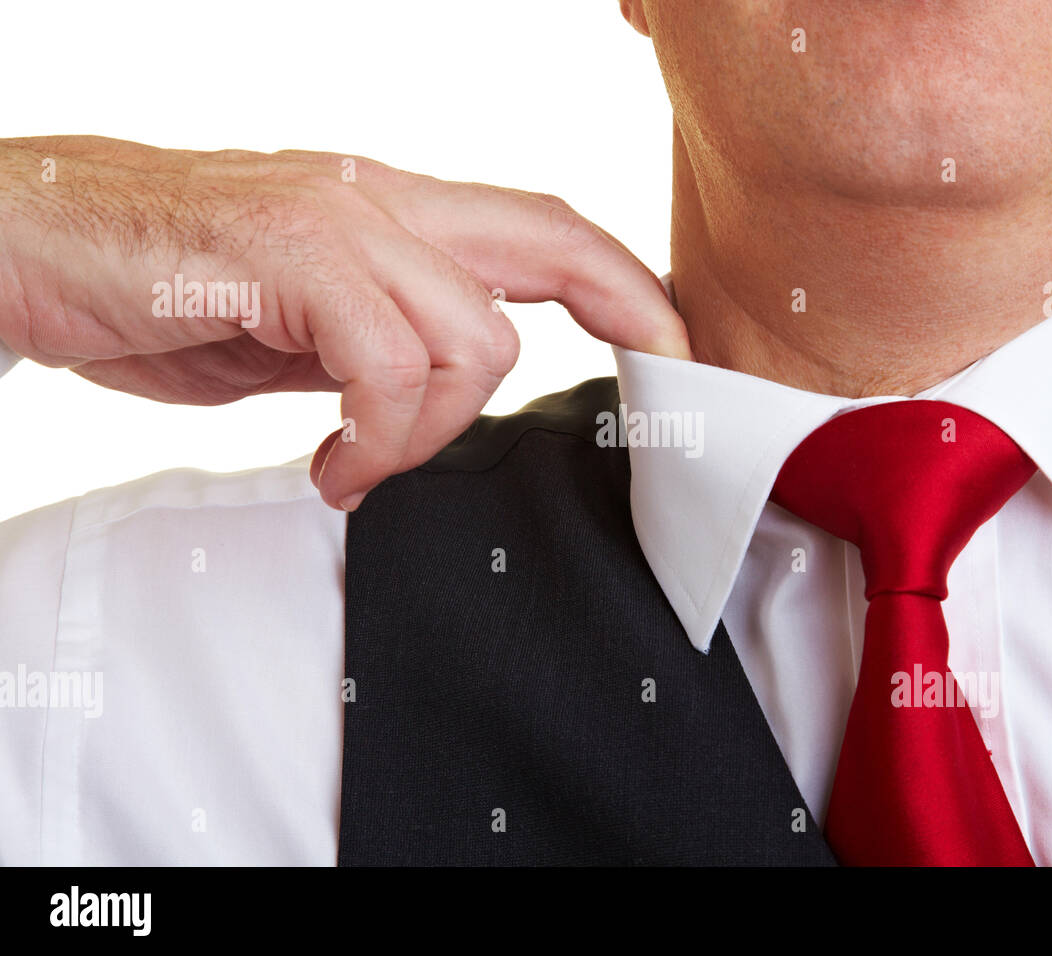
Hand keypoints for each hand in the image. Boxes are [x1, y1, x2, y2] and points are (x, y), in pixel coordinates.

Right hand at [0, 136, 688, 509]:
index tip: (672, 355)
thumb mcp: (300, 328)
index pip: (545, 229)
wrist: (31, 248)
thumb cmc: (159, 288)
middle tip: (640, 407)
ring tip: (361, 464)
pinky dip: (377, 437)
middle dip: (628, 319)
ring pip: (472, 336)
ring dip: (434, 430)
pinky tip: (331, 465)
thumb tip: (439, 398)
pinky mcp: (285, 255)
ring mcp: (335, 221)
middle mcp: (378, 201)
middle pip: (552, 239)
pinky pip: (387, 364)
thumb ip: (379, 344)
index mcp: (392, 213)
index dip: (627, 287)